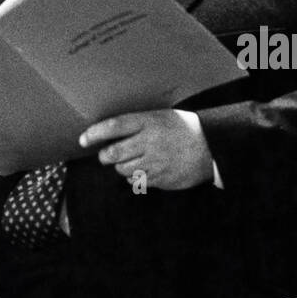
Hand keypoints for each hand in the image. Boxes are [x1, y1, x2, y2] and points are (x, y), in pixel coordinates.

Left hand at [80, 109, 213, 190]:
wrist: (213, 148)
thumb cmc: (187, 129)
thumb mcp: (164, 116)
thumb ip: (140, 123)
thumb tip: (112, 132)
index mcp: (150, 122)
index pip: (114, 126)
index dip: (95, 133)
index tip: (83, 139)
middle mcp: (150, 142)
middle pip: (113, 153)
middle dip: (105, 156)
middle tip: (107, 155)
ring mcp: (155, 163)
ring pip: (123, 170)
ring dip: (121, 167)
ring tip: (130, 161)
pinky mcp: (160, 179)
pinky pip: (137, 182)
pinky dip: (135, 177)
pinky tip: (144, 170)